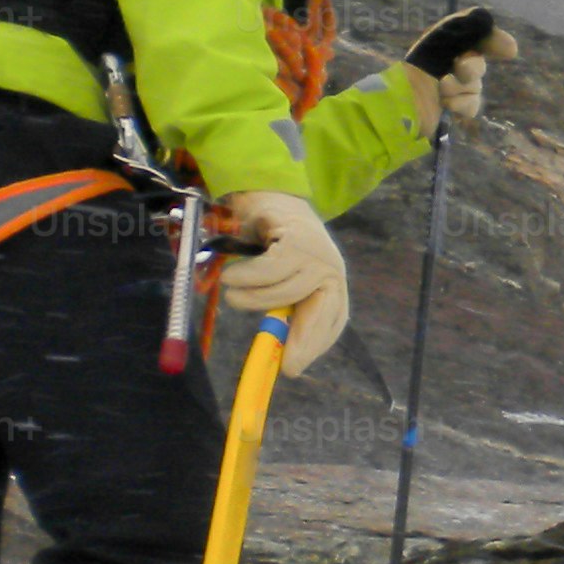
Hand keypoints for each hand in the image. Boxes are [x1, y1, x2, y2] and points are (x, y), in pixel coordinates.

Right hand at [216, 189, 347, 376]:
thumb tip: (275, 346)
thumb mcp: (284, 278)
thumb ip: (286, 306)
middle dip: (304, 342)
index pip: (334, 319)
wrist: (269, 197)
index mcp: (331, 282)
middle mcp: (331, 268)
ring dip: (255, 300)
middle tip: (287, 367)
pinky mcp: (296, 239)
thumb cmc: (275, 243)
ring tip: (232, 297)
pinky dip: (246, 277)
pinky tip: (230, 278)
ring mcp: (317, 253)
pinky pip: (270, 269)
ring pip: (287, 291)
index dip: (317, 344)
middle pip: (321, 312)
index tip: (296, 366)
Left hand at [399, 7, 518, 130]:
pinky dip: (461, 104)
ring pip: (476, 85)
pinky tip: (447, 105)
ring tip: (442, 89)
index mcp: (444, 42)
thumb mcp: (440, 40)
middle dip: (472, 67)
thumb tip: (509, 42)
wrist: (402, 107)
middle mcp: (449, 62)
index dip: (493, 39)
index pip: (477, 33)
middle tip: (458, 68)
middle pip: (478, 63)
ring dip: (460, 87)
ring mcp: (453, 87)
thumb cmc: (417, 70)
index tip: (508, 51)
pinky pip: (472, 104)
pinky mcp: (453, 109)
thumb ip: (471, 29)